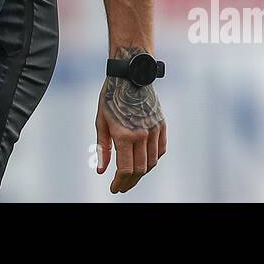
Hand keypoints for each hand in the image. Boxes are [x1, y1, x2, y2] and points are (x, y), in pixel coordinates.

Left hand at [95, 69, 166, 194]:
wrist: (131, 75)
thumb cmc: (111, 97)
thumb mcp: (101, 121)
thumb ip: (102, 148)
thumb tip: (101, 170)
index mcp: (124, 135)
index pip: (125, 170)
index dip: (119, 183)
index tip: (114, 188)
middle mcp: (142, 135)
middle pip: (139, 170)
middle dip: (129, 182)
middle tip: (121, 187)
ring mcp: (154, 130)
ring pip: (152, 162)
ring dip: (141, 173)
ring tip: (130, 176)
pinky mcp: (162, 125)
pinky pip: (161, 150)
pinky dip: (153, 160)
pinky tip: (144, 162)